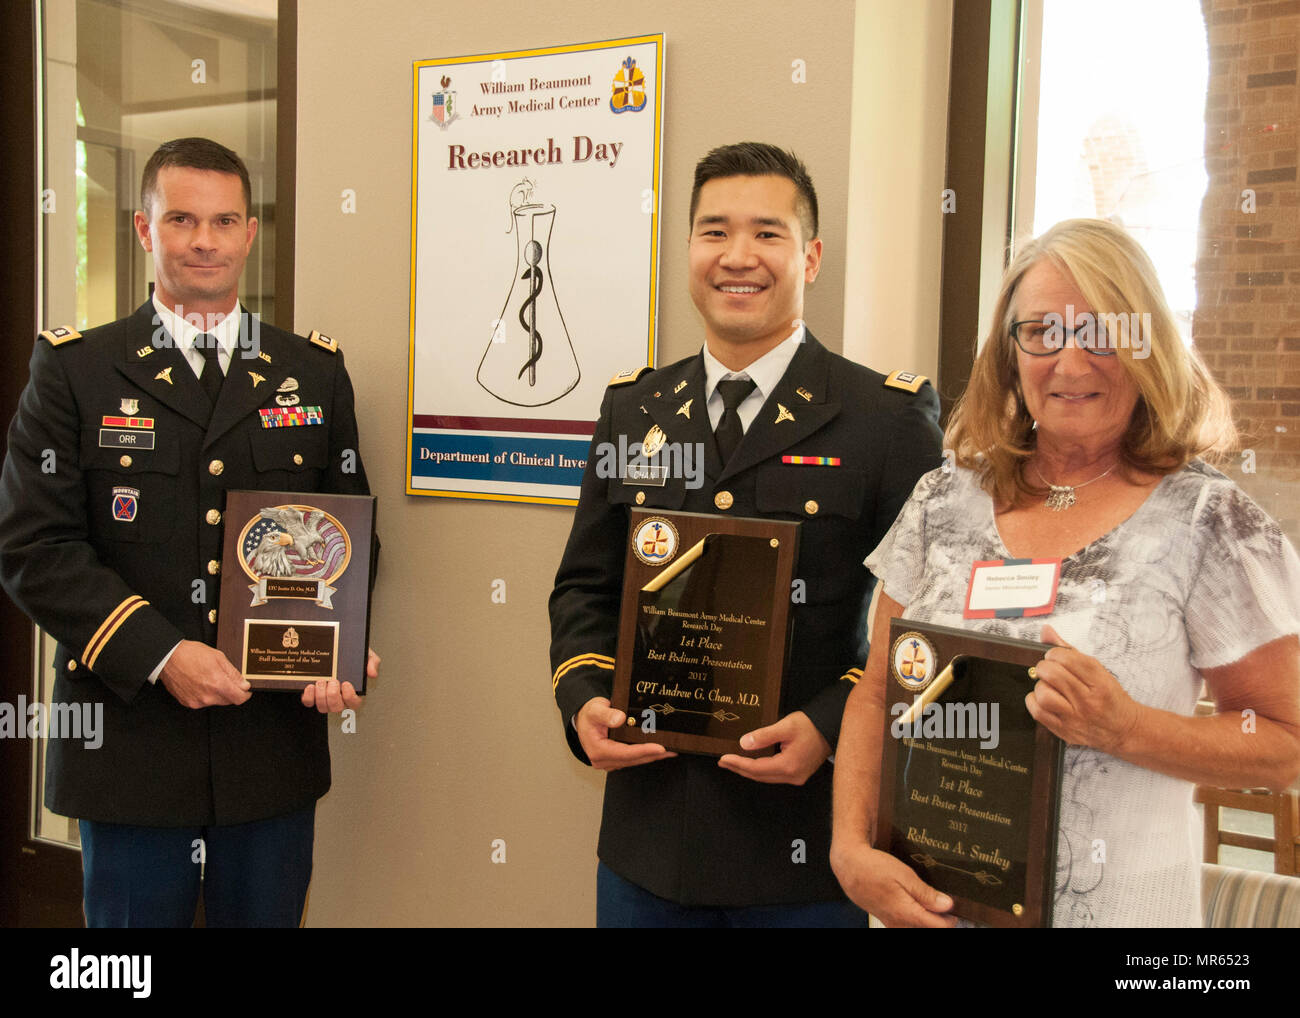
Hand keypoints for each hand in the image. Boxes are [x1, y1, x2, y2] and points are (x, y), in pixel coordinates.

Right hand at [159, 639, 250, 707]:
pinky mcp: (188, 703)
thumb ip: (233, 673)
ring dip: (217, 693)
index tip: (245, 689)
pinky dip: (205, 695)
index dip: (245, 694)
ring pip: (216, 701)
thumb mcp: (218, 657)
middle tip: (224, 678)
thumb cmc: (191, 654)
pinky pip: (203, 702)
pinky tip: (199, 683)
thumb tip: (244, 685)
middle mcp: (208, 696)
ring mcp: (197, 701)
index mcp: (218, 684)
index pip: (239, 698)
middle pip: (229, 700)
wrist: (168, 658)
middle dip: (231, 691)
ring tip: (208, 678)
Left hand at [301, 648, 375, 711]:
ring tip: (321, 681)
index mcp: (352, 691)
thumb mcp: (365, 654)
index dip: (350, 697)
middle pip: (337, 708)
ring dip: (321, 695)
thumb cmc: (350, 655)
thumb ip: (372, 662)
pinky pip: (309, 702)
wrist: (334, 646)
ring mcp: (325, 698)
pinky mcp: (312, 695)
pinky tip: (310, 686)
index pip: (354, 703)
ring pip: (323, 707)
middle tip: (333, 682)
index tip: (346, 683)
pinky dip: (309, 696)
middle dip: (333, 696)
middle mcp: (338, 698)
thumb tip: (372, 673)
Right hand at [575, 697, 675, 769]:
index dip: (643, 751)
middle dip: (653, 755)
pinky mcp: (615, 761)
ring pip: (634, 761)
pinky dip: (645, 755)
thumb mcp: (595, 710)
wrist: (584, 719)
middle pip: (632, 759)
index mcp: (597, 750)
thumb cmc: (589, 714)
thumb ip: (606, 714)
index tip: (660, 748)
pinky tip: (658, 751)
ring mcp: (609, 762)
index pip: (625, 753)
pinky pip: (633, 759)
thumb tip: (620, 719)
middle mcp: (603, 760)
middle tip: (672, 749)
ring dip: (652, 756)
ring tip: (670, 750)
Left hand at [717, 710, 829, 784]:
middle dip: (739, 769)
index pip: (756, 768)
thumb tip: (744, 743)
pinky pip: (774, 775)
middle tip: (723, 762)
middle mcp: (793, 776)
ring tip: (733, 763)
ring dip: (749, 771)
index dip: (738, 764)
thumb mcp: (785, 726)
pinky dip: (761, 770)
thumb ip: (764, 736)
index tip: (723, 758)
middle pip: (760, 776)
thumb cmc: (810, 725)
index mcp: (788, 765)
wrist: (830, 727)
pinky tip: (752, 764)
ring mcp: (797, 777)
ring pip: (766, 777)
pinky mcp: (799, 774)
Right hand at [830, 840, 956, 927]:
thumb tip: (947, 905)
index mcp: (906, 913)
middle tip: (946, 905)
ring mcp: (890, 922)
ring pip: (915, 928)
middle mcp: (898, 923)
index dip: (951, 919)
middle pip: (926, 929)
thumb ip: (925, 893)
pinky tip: (914, 905)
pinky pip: (904, 925)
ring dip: (926, 920)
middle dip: (939, 921)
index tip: (957, 908)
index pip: (938, 926)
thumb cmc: (874, 867)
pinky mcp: (884, 918)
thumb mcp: (903, 875)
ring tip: (931, 904)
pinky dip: (914, 919)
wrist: (848, 866)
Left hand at [1026, 625, 1141, 753]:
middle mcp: (1088, 700)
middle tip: (1048, 670)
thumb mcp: (1098, 671)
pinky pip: (1038, 713)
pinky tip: (1044, 698)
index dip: (1054, 653)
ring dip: (1040, 686)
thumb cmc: (1109, 698)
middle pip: (1053, 674)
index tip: (1055, 657)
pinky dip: (1034, 701)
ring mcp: (1075, 717)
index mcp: (1099, 682)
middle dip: (1044, 667)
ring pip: (1043, 694)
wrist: (1123, 730)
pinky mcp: (1064, 730)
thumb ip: (1069, 651)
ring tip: (1048, 686)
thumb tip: (1046, 631)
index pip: (1068, 658)